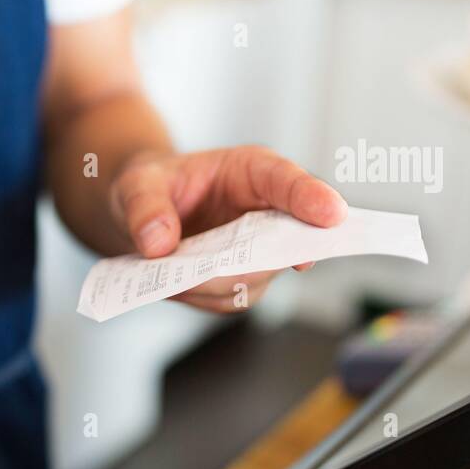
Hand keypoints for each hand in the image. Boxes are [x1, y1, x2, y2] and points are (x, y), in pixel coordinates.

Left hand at [108, 146, 347, 311]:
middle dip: (256, 258)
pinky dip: (204, 296)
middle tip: (213, 266)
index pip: (288, 182)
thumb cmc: (151, 186)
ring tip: (177, 272)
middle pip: (283, 241)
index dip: (311, 198)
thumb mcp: (137, 184)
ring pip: (258, 278)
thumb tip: (159, 244)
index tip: (333, 215)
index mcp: (252, 171)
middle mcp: (265, 211)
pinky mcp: (242, 280)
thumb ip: (146, 208)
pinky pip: (232, 297)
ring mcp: (257, 250)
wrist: (142, 214)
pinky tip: (179, 281)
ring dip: (219, 282)